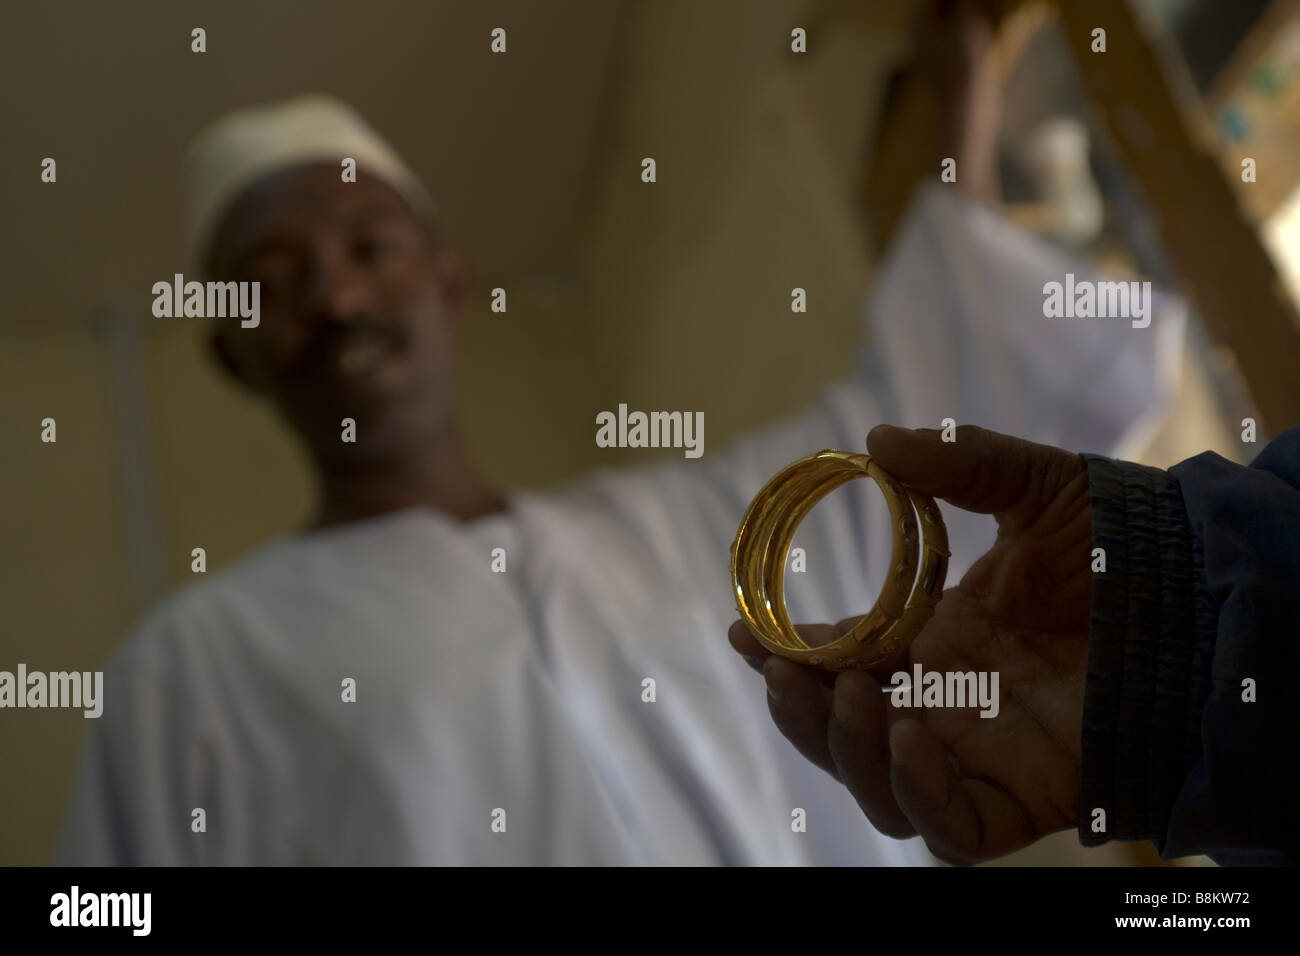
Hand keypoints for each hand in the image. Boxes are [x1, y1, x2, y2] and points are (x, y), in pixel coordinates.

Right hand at [729, 424, 1092, 863]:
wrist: (1197, 600)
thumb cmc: (1119, 546)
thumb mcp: (1032, 487)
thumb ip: (957, 465)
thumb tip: (874, 440)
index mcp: (931, 641)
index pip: (837, 661)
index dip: (784, 652)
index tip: (746, 627)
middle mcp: (941, 703)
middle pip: (839, 733)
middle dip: (798, 709)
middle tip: (783, 670)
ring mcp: (975, 756)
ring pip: (877, 788)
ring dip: (843, 749)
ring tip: (853, 694)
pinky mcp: (1019, 799)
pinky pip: (950, 831)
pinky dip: (916, 796)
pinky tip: (910, 740)